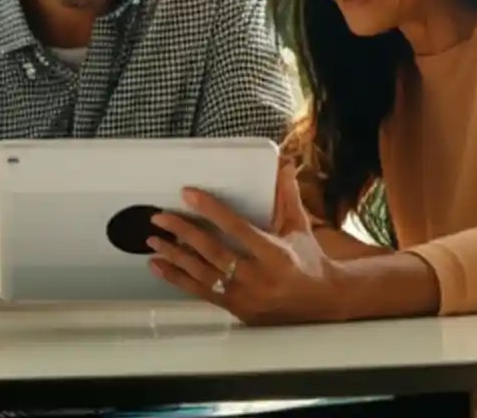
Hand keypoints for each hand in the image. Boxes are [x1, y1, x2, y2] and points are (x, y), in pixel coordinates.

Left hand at [147, 163, 342, 325]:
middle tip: (160, 218)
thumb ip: (287, 196)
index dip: (211, 210)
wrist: (322, 301)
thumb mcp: (299, 226)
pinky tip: (160, 267)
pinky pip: (201, 292)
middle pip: (213, 252)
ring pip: (203, 275)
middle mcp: (259, 278)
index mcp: (276, 254)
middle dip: (184, 232)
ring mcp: (246, 297)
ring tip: (154, 241)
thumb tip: (284, 165)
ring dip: (175, 257)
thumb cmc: (309, 260)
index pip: (237, 228)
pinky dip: (178, 279)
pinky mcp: (236, 309)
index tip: (189, 194)